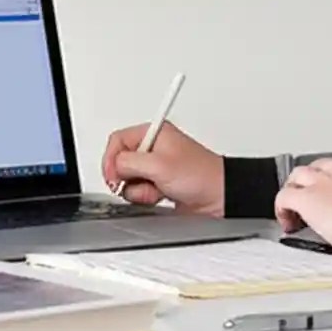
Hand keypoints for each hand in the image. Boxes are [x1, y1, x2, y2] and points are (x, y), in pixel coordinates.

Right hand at [102, 121, 224, 216]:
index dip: (111, 158)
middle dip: (126, 176)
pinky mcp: (158, 184)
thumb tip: (114, 167)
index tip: (113, 175)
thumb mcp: (159, 165)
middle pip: (121, 161)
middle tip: (138, 182)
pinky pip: (138, 191)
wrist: (220, 197)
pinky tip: (159, 196)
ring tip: (156, 189)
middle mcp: (154, 148)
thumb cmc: (201, 175)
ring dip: (138, 189)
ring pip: (129, 179)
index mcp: (154, 132)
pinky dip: (144, 196)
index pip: (118, 140)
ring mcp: (156, 167)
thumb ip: (129, 162)